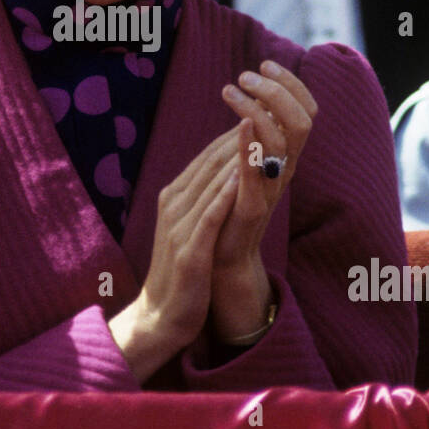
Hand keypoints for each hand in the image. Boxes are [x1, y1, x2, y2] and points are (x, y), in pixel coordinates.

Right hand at [109, 124, 240, 381]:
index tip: (261, 114)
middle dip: (238, 136)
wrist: (162, 316)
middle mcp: (173, 204)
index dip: (234, 134)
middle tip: (266, 112)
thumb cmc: (184, 271)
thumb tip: (229, 170)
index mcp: (174, 196)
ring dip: (234, 157)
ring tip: (260, 132)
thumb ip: (204, 197)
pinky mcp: (189, 251)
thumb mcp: (191, 226)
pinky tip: (240, 179)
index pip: (206, 156)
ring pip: (209, 183)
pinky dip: (223, 195)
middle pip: (208, 162)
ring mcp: (179, 227)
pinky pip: (209, 217)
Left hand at [209, 60, 317, 342]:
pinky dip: (251, 146)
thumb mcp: (246, 164)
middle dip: (277, 90)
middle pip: (302, 121)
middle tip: (246, 75)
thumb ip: (254, 135)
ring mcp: (272, 189)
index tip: (266, 62)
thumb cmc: (228, 207)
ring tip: (230, 90)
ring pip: (283, 141)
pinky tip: (239, 123)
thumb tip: (256, 96)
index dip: (292, 83)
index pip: (306, 110)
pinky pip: (258, 174)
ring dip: (259, 108)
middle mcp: (285, 170)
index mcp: (284, 156)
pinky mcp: (252, 208)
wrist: (217, 258)